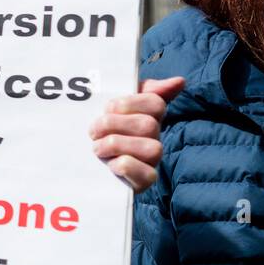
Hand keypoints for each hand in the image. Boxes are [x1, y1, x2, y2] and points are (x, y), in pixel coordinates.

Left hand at [89, 77, 185, 192]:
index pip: (156, 103)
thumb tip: (179, 81)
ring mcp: (152, 162)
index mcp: (149, 118)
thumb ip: (144, 90)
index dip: (129, 103)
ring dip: (115, 145)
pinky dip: (124, 166)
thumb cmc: (103, 131)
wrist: (84, 167)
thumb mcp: (116, 106)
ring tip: (97, 148)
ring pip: (151, 148)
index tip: (108, 108)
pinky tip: (111, 164)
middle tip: (94, 131)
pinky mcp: (144, 183)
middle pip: (148, 125)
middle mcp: (155, 139)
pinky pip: (147, 175)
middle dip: (114, 124)